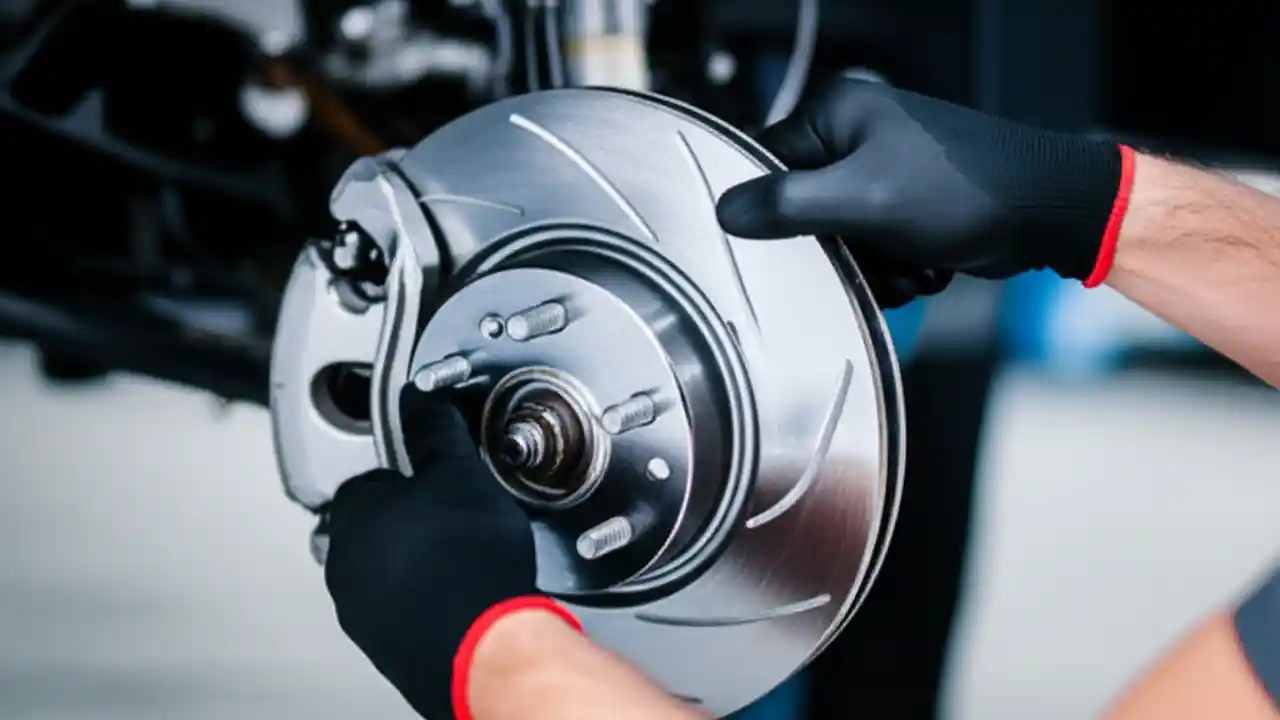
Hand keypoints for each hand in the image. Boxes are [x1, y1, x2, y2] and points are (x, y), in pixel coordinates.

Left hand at [324, 392, 536, 719]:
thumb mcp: (460, 472)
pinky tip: (461, 593)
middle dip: (413, 518)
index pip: (373, 476)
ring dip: (418, 560)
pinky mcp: (386, 644)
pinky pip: (403, 606)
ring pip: (387, 569)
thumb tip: (423, 400)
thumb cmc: (467, 561)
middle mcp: (344, 562)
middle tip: (457, 516)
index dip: (413, 473)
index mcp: (352, 512)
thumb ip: (436, 430)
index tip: (441, 477)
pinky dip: (426, 598)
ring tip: (464, 556)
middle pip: (377, 524)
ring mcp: (362, 608)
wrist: (482, 641)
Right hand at [717, 78, 1127, 306]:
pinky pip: (878, 249)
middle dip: (843, 250)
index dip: (774, 214)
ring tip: (912, 258)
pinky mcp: (908, 204)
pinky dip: (900, 267)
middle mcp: (856, 136)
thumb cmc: (963, 190)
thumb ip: (787, 207)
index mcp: (836, 114)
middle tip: (874, 253)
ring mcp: (885, 172)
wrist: (1048, 210)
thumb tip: (725, 211)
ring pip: (844, 241)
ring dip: (876, 266)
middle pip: (805, 214)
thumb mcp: (861, 200)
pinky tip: (928, 262)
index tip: (795, 244)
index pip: (767, 167)